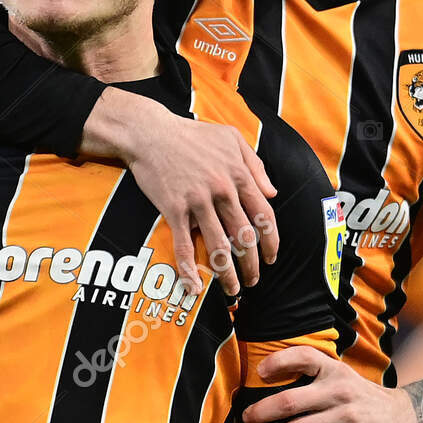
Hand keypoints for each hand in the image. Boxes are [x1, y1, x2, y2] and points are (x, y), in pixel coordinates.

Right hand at [81, 88, 276, 296]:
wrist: (150, 132)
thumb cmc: (192, 134)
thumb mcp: (232, 138)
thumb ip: (255, 164)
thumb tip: (272, 192)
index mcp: (238, 175)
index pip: (264, 215)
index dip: (271, 241)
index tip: (271, 258)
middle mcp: (222, 190)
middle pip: (245, 237)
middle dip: (252, 265)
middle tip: (252, 281)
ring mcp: (198, 201)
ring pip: (219, 246)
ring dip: (228, 274)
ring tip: (232, 290)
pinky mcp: (174, 209)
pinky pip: (184, 245)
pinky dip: (189, 269)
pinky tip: (193, 287)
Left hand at [242, 346, 420, 422]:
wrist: (402, 418)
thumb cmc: (360, 397)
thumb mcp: (341, 377)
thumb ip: (313, 376)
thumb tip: (268, 380)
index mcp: (334, 370)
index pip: (303, 357)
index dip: (278, 362)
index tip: (260, 374)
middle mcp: (339, 391)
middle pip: (290, 401)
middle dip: (261, 412)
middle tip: (246, 420)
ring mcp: (346, 417)